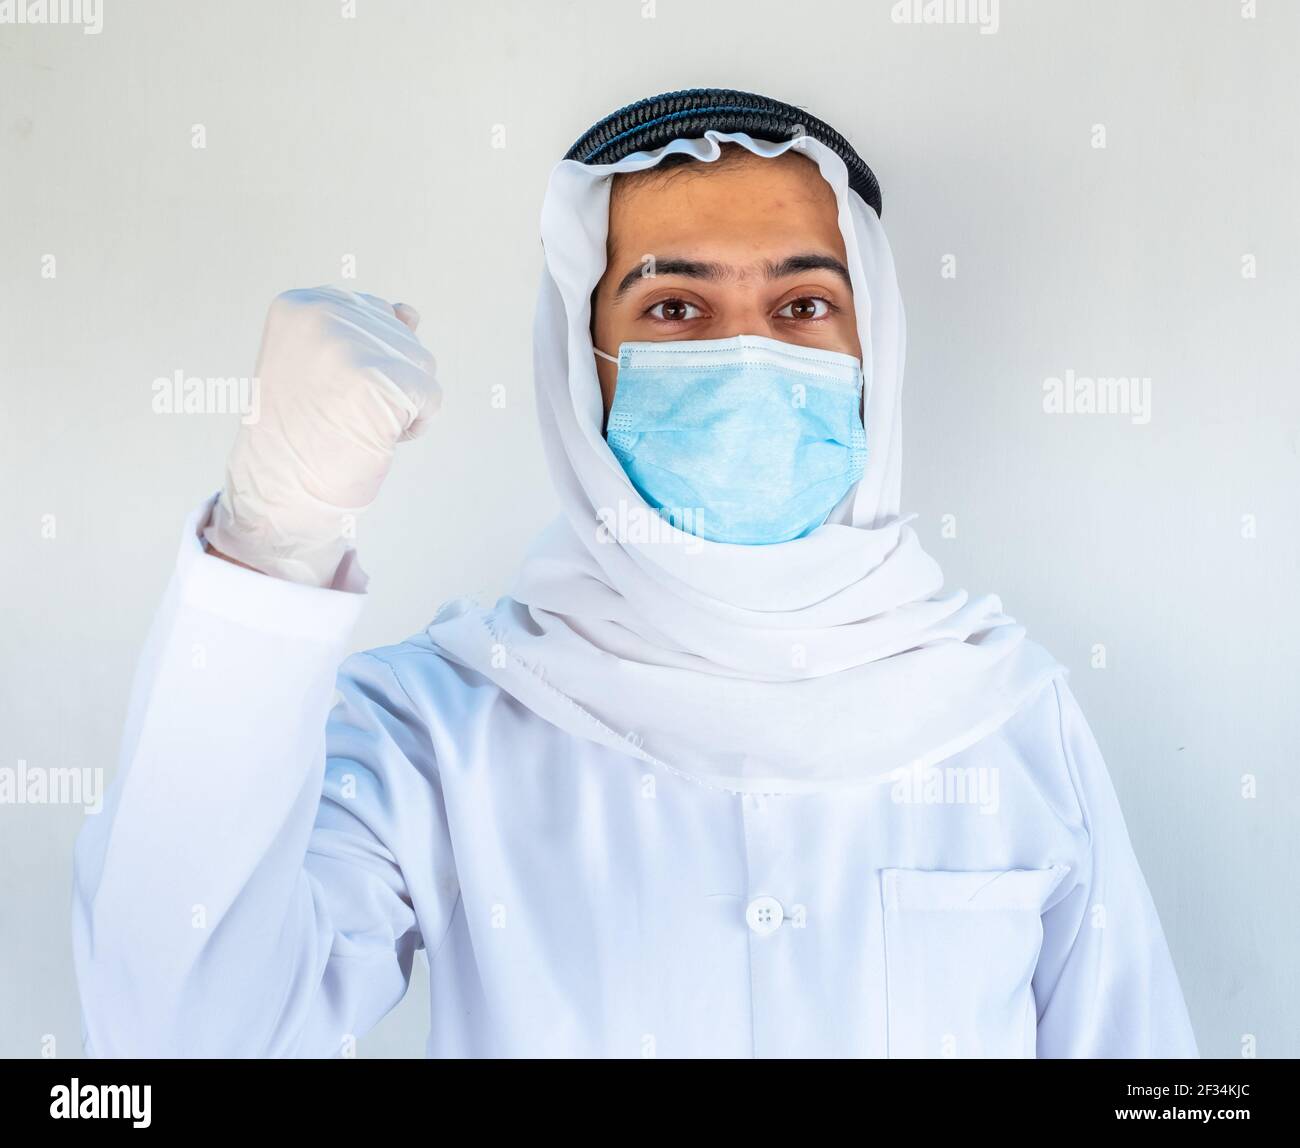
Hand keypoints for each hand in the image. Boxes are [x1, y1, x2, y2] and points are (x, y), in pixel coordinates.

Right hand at [202, 287, 439, 585]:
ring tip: (354, 423)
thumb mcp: (321, 363)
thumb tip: (409, 313)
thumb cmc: (300, 434)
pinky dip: (414, 426)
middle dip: (388, 381)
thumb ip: (365, 330)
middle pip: (402, 336)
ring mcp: (354, 346)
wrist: (279, 493)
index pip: (374, 312)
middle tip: (340, 412)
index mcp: (301, 304)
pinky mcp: (384, 381)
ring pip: (421, 364)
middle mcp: (325, 315)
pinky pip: (431, 397)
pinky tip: (374, 438)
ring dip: (401, 403)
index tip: (329, 388)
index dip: (366, 361)